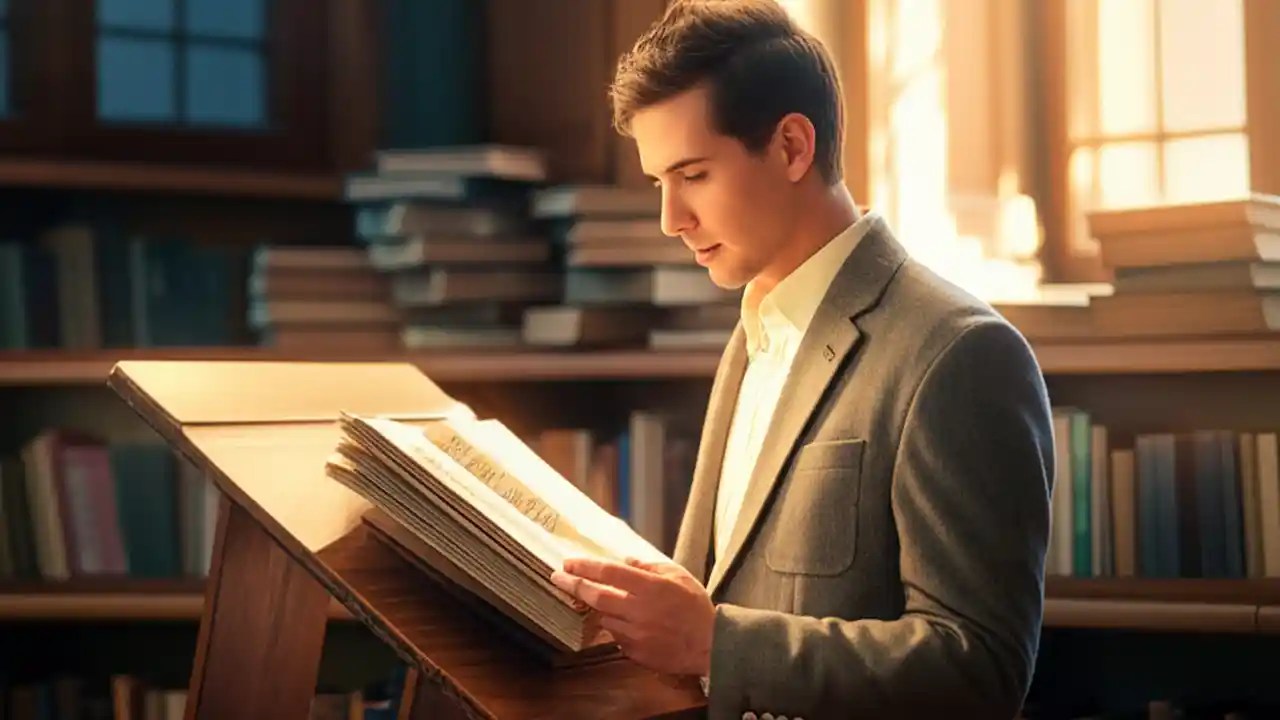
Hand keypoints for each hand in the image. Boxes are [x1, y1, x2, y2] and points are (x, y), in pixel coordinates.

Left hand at [551, 556, 714, 676]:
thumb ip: (649, 567)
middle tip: (557, 577)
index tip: (568, 562)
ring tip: (607, 601)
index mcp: (650, 588)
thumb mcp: (678, 576)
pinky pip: (617, 637)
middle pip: (596, 596)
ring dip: (600, 609)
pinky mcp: (635, 652)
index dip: (586, 566)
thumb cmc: (696, 607)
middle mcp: (638, 611)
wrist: (711, 644)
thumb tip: (625, 560)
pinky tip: (625, 622)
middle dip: (573, 585)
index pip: (610, 573)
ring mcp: (635, 634)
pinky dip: (616, 628)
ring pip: (604, 619)